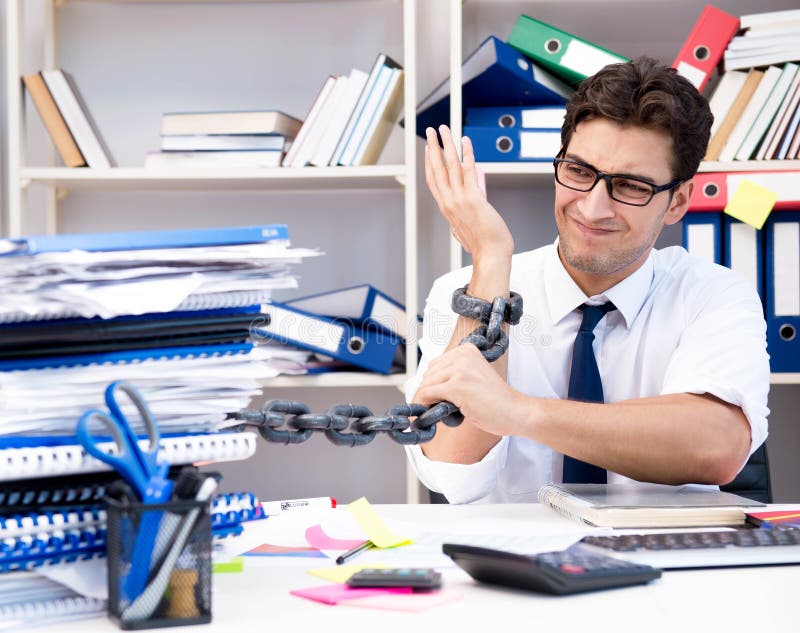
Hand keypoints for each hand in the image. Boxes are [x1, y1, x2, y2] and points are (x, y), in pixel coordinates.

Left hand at [414, 344, 521, 436]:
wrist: (515, 411)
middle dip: (430, 391)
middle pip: (429, 374)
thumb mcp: (474, 376)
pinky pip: (427, 394)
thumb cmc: (496, 399)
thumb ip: (454, 374)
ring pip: (426, 384)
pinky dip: (425, 404)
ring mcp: (459, 370)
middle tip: (442, 405)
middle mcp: (462, 355)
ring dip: (428, 399)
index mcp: (467, 350)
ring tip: (443, 410)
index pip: (436, 364)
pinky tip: (433, 412)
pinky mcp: (456, 386)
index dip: (435, 382)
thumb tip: (426, 385)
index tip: (439, 395)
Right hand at [425, 125, 513, 263]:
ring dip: (446, 144)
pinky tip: (465, 141)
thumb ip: (461, 220)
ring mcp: (459, 199)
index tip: (429, 149)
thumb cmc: (483, 245)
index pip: (433, 181)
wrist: (490, 254)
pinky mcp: (473, 198)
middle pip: (437, 169)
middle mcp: (449, 202)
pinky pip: (468, 170)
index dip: (429, 163)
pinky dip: (467, 153)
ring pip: (450, 165)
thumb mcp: (465, 232)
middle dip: (433, 147)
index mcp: (446, 209)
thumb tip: (462, 214)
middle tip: (431, 131)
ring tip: (444, 128)